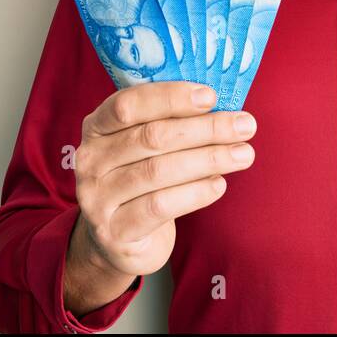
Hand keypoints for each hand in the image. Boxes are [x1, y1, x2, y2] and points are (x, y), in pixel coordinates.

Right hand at [64, 81, 256, 312]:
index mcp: (96, 127)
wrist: (116, 240)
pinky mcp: (115, 231)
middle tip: (245, 126)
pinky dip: (195, 193)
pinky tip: (220, 185)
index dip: (171, 98)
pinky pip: (161, 206)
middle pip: (152, 137)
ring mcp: (97, 198)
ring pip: (159, 171)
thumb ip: (170, 122)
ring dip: (209, 159)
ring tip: (244, 154)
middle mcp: (90, 160)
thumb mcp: (143, 146)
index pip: (128, 104)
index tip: (211, 96)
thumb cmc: (140, 179)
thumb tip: (223, 106)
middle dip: (206, 129)